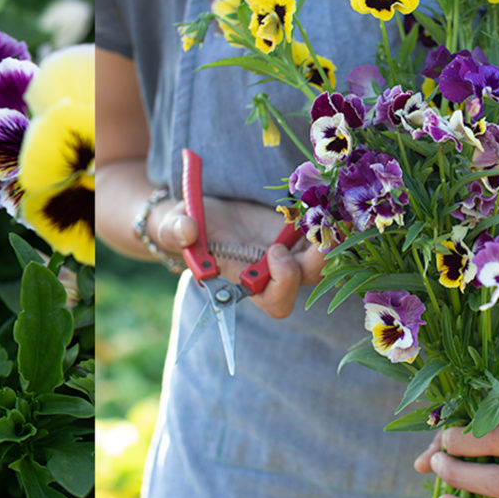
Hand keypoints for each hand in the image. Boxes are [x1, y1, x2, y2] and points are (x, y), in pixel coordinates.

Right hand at [150, 195, 322, 318]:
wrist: (198, 212)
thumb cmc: (183, 226)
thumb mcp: (171, 225)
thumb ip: (175, 230)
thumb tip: (187, 230)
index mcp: (244, 278)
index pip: (275, 300)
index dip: (284, 281)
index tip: (274, 251)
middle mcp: (271, 271)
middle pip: (307, 281)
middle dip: (316, 258)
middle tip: (311, 226)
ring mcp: (287, 252)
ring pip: (322, 258)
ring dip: (327, 236)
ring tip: (319, 208)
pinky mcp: (295, 231)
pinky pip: (322, 233)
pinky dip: (325, 217)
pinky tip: (318, 197)